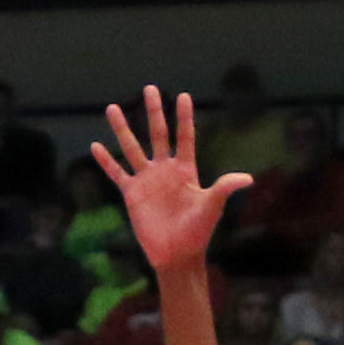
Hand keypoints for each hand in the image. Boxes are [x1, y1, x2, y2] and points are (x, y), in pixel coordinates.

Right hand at [92, 87, 251, 274]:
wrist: (177, 256)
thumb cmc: (197, 232)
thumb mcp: (212, 206)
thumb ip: (225, 188)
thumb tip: (248, 179)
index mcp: (185, 169)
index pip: (184, 137)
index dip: (184, 118)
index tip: (184, 96)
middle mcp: (165, 170)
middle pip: (158, 133)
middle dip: (154, 111)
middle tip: (150, 88)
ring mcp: (147, 180)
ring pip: (132, 148)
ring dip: (123, 128)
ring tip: (113, 108)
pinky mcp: (132, 194)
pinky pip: (117, 174)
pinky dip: (106, 161)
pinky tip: (96, 146)